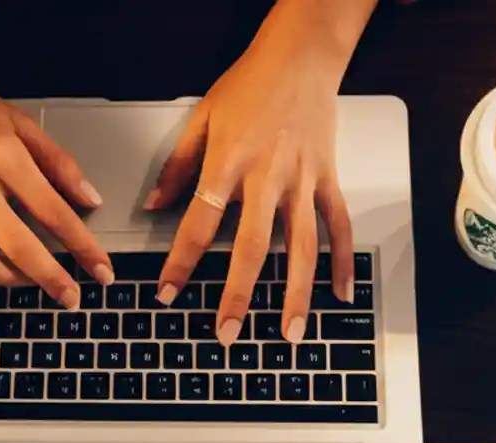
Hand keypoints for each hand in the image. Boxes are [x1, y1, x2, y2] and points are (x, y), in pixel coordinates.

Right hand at [0, 1, 112, 339]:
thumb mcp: (19, 121)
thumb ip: (58, 162)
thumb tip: (90, 199)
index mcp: (2, 157)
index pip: (52, 211)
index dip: (81, 245)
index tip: (102, 271)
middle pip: (18, 244)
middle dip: (50, 277)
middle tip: (72, 298)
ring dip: (10, 281)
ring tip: (31, 284)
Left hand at [147, 0, 374, 346]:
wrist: (301, 55)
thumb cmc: (249, 84)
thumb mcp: (201, 118)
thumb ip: (177, 165)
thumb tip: (154, 204)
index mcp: (230, 162)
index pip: (199, 222)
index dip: (182, 261)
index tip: (169, 293)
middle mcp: (268, 176)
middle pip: (252, 246)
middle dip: (239, 294)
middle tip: (228, 332)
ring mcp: (304, 180)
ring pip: (302, 247)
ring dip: (295, 294)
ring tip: (289, 333)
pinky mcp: (329, 178)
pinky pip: (338, 226)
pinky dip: (341, 262)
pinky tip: (340, 295)